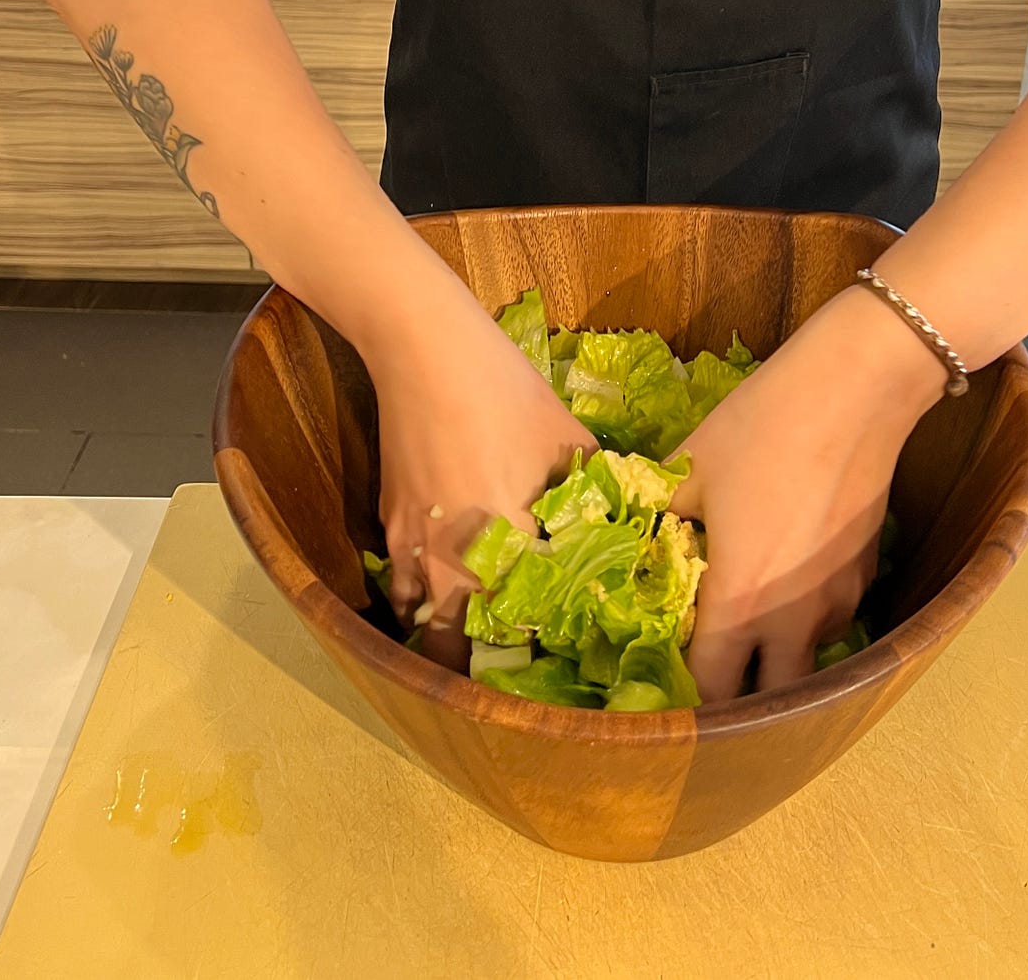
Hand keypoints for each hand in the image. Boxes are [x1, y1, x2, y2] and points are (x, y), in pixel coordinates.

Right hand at [366, 286, 596, 669]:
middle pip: (468, 652)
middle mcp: (458, 568)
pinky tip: (436, 605)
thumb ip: (601, 494)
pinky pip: (403, 590)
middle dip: (493, 669)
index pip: (529, 635)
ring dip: (451, 647)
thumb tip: (634, 524)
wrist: (427, 355)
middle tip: (523, 672)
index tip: (571, 665)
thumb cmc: (509, 397)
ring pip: (428, 630)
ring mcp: (416, 552)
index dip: (549, 658)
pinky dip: (418, 607)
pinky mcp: (393, 528)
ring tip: (479, 656)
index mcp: (511, 553)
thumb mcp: (573, 445)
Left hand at [669, 288, 944, 702]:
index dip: (683, 697)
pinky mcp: (865, 575)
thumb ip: (658, 517)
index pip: (710, 690)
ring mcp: (838, 601)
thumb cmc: (759, 430)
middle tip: (707, 669)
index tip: (663, 684)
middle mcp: (794, 621)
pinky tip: (788, 575)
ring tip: (747, 620)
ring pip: (806, 660)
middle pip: (770, 699)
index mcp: (740, 605)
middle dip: (737, 696)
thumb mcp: (689, 470)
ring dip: (777, 656)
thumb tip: (634, 536)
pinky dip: (806, 618)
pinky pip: (830, 619)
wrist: (852, 392)